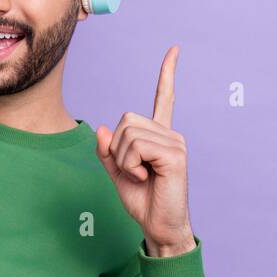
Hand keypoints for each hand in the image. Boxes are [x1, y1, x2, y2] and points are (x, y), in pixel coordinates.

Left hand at [95, 45, 196, 256]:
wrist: (158, 226)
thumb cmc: (142, 201)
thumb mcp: (117, 173)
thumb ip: (107, 151)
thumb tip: (101, 129)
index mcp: (159, 136)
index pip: (164, 98)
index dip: (167, 74)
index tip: (174, 50)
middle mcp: (170, 134)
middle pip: (126, 119)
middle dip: (117, 148)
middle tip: (133, 171)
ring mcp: (175, 143)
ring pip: (128, 134)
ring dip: (124, 160)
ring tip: (141, 176)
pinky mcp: (174, 155)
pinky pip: (136, 147)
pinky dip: (131, 165)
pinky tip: (146, 177)